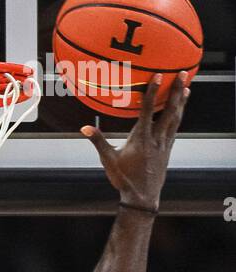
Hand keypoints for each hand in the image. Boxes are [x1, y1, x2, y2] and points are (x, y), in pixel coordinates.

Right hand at [82, 72, 189, 211]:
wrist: (142, 197)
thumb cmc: (124, 179)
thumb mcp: (109, 160)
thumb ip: (98, 142)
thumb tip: (84, 128)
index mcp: (140, 138)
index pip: (148, 110)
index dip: (153, 92)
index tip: (158, 75)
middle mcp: (155, 138)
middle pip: (169, 110)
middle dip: (176, 91)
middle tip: (182, 74)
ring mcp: (164, 144)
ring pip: (176, 118)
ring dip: (181, 101)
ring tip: (186, 87)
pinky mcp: (167, 149)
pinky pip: (175, 128)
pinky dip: (179, 115)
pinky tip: (181, 108)